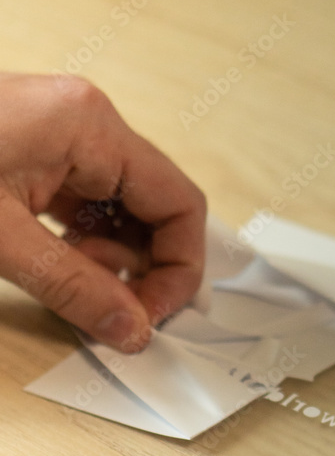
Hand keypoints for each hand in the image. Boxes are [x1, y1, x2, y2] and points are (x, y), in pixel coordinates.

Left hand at [0, 73, 205, 349]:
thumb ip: (75, 289)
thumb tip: (131, 329)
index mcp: (91, 128)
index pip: (179, 204)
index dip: (178, 270)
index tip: (151, 316)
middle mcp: (86, 125)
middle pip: (154, 209)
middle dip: (142, 270)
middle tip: (117, 315)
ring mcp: (61, 137)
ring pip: (119, 212)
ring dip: (109, 262)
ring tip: (76, 290)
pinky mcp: (35, 154)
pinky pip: (82, 207)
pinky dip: (81, 246)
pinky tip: (59, 269)